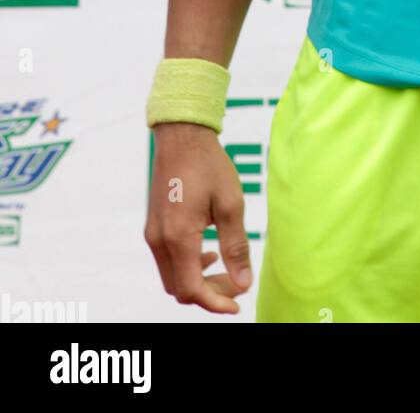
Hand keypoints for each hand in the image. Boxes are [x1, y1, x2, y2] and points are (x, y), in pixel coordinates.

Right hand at [144, 121, 252, 314]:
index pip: (192, 289)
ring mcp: (153, 234)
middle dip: (209, 293)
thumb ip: (235, 246)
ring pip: (172, 277)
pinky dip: (188, 267)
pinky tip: (209, 252)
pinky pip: (168, 261)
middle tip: (237, 283)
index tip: (238, 305)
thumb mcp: (230, 204)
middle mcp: (159, 241)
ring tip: (225, 268)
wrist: (182, 136)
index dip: (215, 303)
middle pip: (180, 289)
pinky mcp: (154, 227)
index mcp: (178, 236)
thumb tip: (244, 282)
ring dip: (198, 281)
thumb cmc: (208, 165)